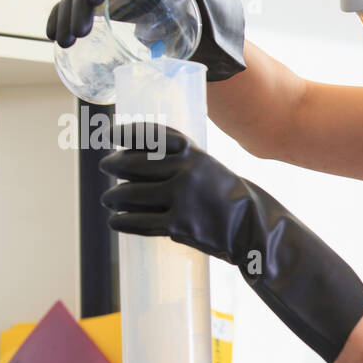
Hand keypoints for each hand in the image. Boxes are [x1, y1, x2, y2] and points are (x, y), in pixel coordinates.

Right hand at [46, 0, 246, 81]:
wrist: (192, 23)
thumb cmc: (195, 20)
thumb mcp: (192, 19)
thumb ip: (184, 23)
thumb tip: (154, 36)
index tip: (92, 1)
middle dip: (77, 9)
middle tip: (75, 36)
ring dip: (66, 18)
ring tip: (63, 43)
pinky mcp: (100, 6)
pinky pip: (75, 8)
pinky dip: (62, 18)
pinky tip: (53, 35)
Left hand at [100, 122, 362, 362]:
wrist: (256, 229)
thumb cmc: (231, 199)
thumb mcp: (212, 171)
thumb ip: (182, 164)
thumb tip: (138, 163)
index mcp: (196, 154)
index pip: (152, 136)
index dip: (129, 133)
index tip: (113, 134)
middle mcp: (186, 172)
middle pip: (134, 163)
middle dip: (114, 164)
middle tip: (105, 165)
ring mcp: (181, 199)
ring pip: (130, 193)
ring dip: (114, 196)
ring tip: (110, 198)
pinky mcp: (178, 225)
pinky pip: (138, 221)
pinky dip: (122, 220)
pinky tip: (115, 219)